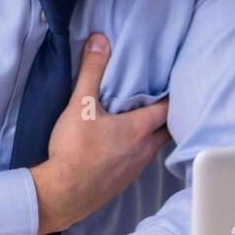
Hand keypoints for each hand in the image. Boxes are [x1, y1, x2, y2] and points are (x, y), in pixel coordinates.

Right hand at [31, 32, 169, 234]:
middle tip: (159, 103)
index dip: (171, 97)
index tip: (173, 86)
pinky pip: (136, 164)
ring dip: (150, 136)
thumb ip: (91, 71)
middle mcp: (143, 151)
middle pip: (165, 131)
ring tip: (141, 123)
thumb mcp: (81, 104)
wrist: (62, 194)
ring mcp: (134, 170)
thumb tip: (99, 41)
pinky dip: (135, 152)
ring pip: (151, 148)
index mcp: (139, 129)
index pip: (167, 110)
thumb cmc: (74, 149)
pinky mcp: (121, 184)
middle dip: (165, 118)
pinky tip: (120, 149)